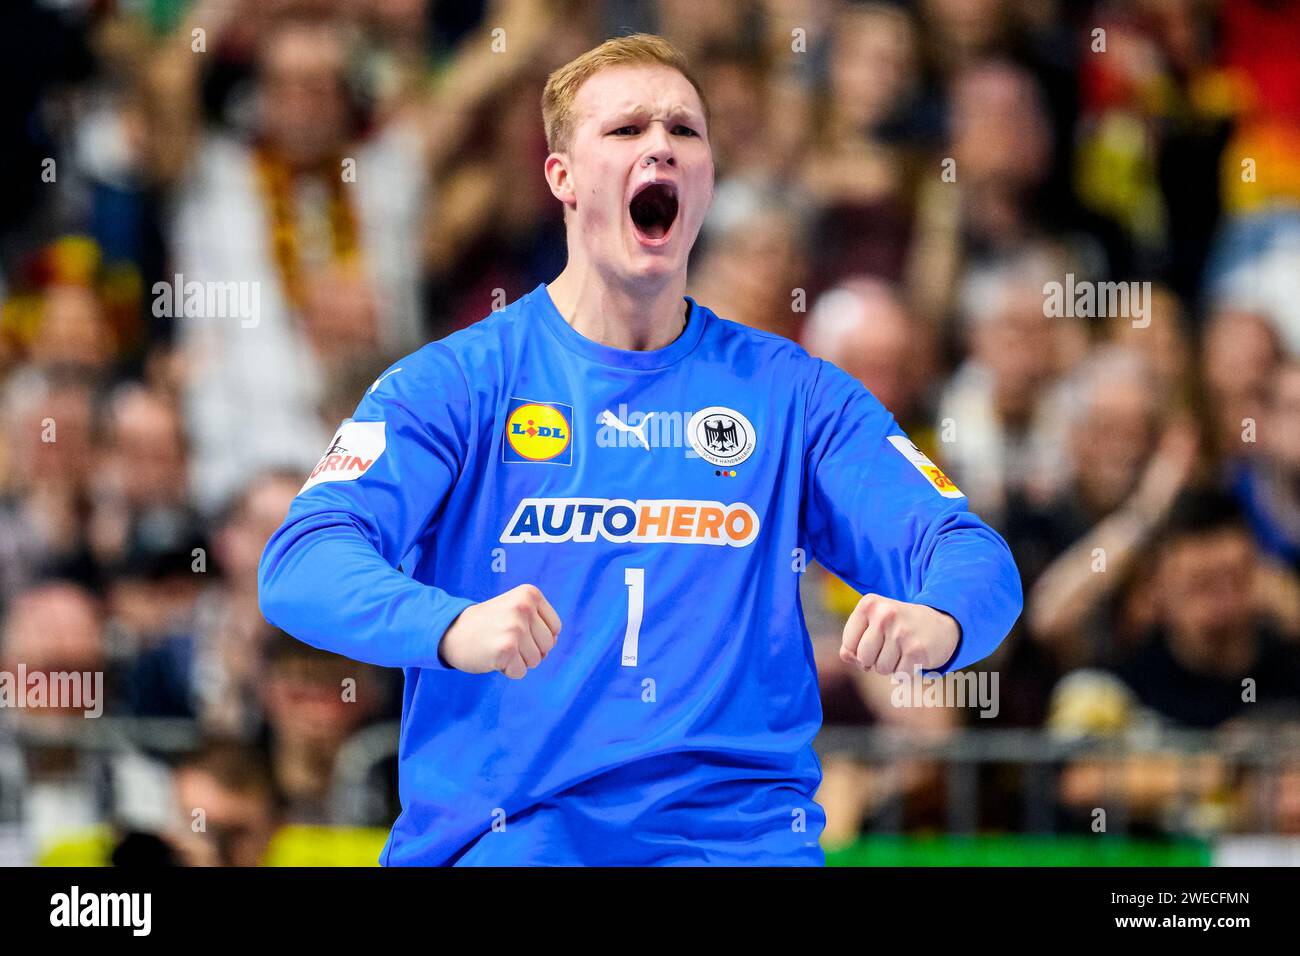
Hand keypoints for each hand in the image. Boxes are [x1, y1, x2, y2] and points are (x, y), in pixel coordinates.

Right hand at [438, 584, 560, 678]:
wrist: (452, 631)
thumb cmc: (489, 624)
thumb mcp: (516, 608)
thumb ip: (540, 622)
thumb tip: (554, 642)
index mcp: (530, 593)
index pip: (555, 628)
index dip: (538, 636)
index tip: (516, 629)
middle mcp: (524, 607)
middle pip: (548, 646)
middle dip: (529, 650)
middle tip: (504, 639)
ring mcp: (515, 628)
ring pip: (536, 660)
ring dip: (518, 660)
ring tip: (498, 646)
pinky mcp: (506, 650)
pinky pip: (520, 672)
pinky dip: (508, 670)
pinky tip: (493, 656)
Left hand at [839, 593, 959, 675]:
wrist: (942, 624)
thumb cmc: (898, 627)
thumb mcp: (873, 624)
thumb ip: (852, 641)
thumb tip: (846, 656)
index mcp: (869, 603)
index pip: (848, 643)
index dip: (858, 650)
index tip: (873, 641)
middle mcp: (884, 614)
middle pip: (863, 658)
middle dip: (874, 661)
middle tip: (889, 648)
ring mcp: (901, 632)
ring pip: (881, 669)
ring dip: (891, 666)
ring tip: (902, 650)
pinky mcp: (916, 650)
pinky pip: (900, 675)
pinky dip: (906, 672)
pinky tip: (913, 657)